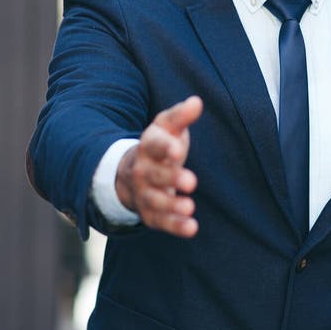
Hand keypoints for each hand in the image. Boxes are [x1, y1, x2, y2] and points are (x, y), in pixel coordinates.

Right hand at [116, 95, 202, 236]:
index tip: (177, 151)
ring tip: (190, 206)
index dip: (165, 148)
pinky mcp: (150, 214)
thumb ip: (181, 115)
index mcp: (148, 145)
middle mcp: (142, 170)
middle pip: (153, 175)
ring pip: (154, 201)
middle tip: (191, 181)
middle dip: (170, 178)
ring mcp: (144, 193)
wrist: (133, 172)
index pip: (154, 144)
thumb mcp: (168, 127)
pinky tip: (192, 227)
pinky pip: (160, 222)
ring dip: (171, 205)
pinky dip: (175, 226)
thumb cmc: (160, 145)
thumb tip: (196, 102)